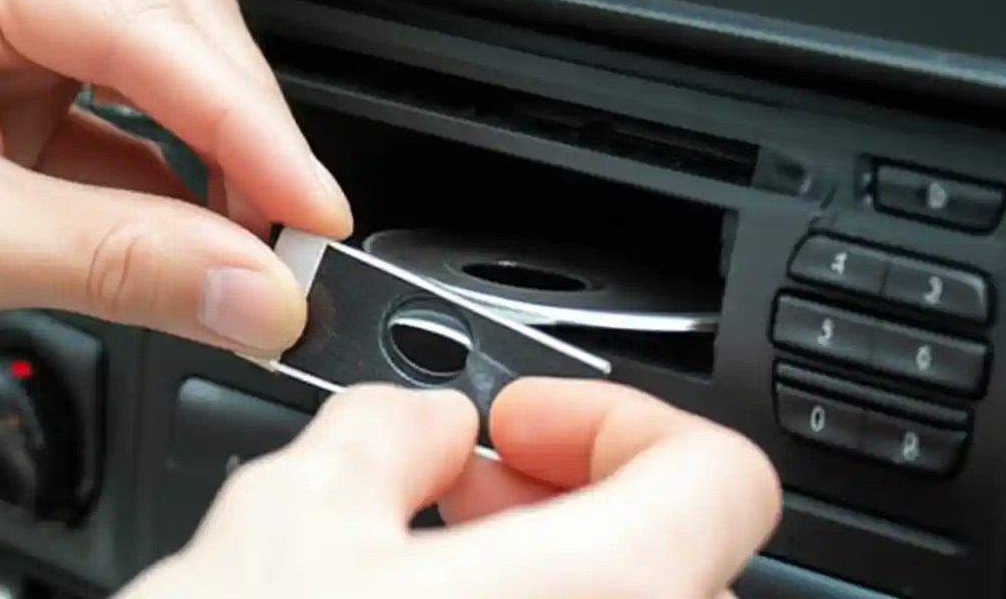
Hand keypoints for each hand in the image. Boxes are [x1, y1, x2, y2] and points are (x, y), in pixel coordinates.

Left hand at [0, 0, 351, 363]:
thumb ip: (122, 266)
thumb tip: (255, 293)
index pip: (149, 31)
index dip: (248, 126)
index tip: (311, 211)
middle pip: (180, 35)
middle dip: (248, 136)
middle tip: (294, 238)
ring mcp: (12, 43)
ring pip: (169, 81)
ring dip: (223, 165)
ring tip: (253, 248)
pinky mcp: (23, 103)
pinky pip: (133, 134)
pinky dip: (180, 194)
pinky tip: (202, 243)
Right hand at [117, 379, 781, 598]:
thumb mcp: (287, 519)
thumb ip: (388, 431)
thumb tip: (425, 426)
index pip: (718, 477)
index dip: (612, 424)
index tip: (518, 432)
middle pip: (677, 566)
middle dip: (560, 505)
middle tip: (454, 501)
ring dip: (541, 591)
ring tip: (413, 586)